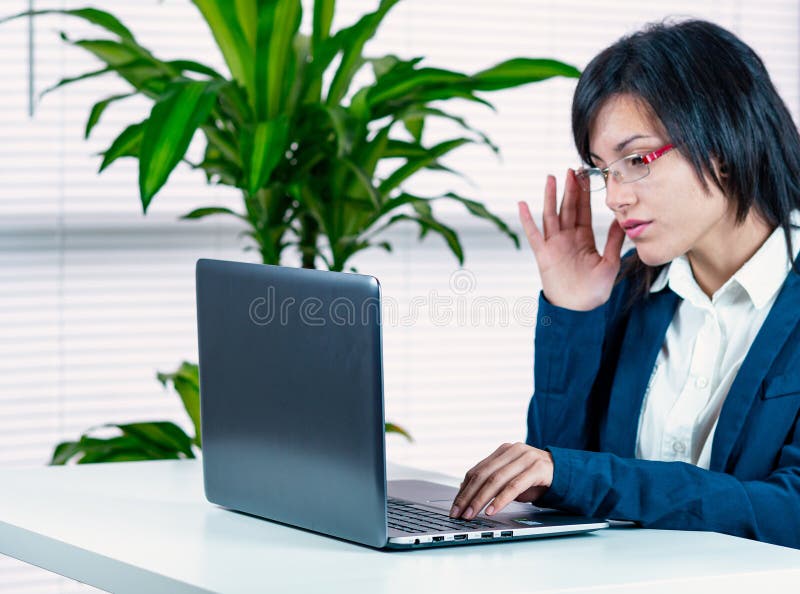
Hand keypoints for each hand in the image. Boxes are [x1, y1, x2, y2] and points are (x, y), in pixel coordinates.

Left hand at [449, 442, 553, 519]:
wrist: (566, 473)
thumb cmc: (536, 478)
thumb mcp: (512, 479)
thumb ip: (493, 482)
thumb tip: (467, 496)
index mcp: (503, 451)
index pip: (476, 470)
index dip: (463, 489)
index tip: (455, 506)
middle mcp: (512, 450)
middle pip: (482, 474)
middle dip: (468, 496)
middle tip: (459, 513)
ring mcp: (525, 457)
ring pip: (496, 479)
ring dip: (480, 499)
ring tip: (471, 514)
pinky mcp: (537, 468)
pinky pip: (514, 486)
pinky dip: (501, 499)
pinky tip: (492, 510)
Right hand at [518, 169, 625, 310]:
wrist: (580, 309)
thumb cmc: (595, 290)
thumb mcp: (610, 263)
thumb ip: (613, 242)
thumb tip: (622, 221)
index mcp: (583, 238)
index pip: (582, 210)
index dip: (583, 193)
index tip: (585, 175)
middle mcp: (567, 238)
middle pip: (567, 208)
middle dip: (570, 189)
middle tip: (572, 169)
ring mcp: (554, 245)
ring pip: (551, 215)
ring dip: (551, 197)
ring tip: (551, 178)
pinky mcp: (544, 254)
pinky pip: (534, 235)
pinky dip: (527, 220)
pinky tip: (522, 205)